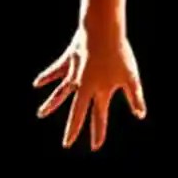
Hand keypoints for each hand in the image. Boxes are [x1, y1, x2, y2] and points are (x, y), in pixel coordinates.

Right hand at [34, 29, 146, 149]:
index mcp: (100, 91)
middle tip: (66, 144)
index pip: (99, 116)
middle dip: (72, 128)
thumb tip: (140, 115)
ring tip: (40, 114)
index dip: (98, 132)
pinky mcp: (68, 60)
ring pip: (60, 93)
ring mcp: (74, 73)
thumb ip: (135, 97)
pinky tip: (37, 83)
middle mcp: (84, 86)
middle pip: (77, 111)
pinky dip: (47, 76)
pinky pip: (55, 71)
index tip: (95, 147)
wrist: (103, 30)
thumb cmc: (120, 54)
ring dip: (51, 104)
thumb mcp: (131, 77)